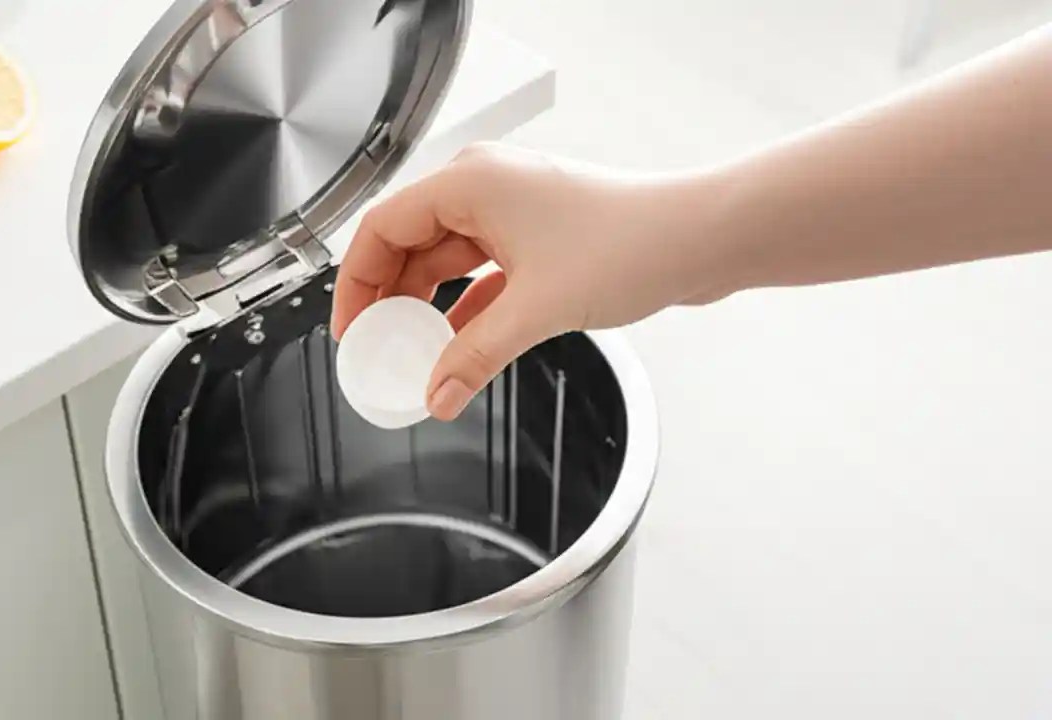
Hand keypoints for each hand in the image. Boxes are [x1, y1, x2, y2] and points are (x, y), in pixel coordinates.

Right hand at [331, 143, 733, 420]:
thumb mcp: (536, 310)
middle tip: (377, 351)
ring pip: (444, 261)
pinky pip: (479, 273)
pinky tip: (458, 347)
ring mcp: (512, 212)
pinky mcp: (536, 238)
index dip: (356, 282)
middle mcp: (486, 188)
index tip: (351, 330)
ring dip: (428, 308)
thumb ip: (474, 357)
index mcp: (470, 182)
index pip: (382, 227)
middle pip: (408, 244)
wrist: (703, 238)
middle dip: (389, 300)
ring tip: (414, 357)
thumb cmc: (633, 242)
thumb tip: (436, 395)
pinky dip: (465, 309)